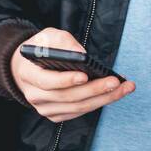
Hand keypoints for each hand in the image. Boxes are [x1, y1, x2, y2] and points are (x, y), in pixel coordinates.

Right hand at [11, 27, 134, 122]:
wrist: (27, 67)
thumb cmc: (41, 49)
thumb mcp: (48, 36)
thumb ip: (63, 42)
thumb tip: (82, 54)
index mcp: (29, 75)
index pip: (48, 81)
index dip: (66, 80)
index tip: (85, 75)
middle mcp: (35, 95)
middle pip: (68, 97)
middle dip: (95, 89)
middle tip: (116, 81)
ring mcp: (45, 108)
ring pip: (77, 108)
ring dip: (103, 99)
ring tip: (123, 88)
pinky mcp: (56, 115)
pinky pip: (79, 112)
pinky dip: (98, 103)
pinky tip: (114, 93)